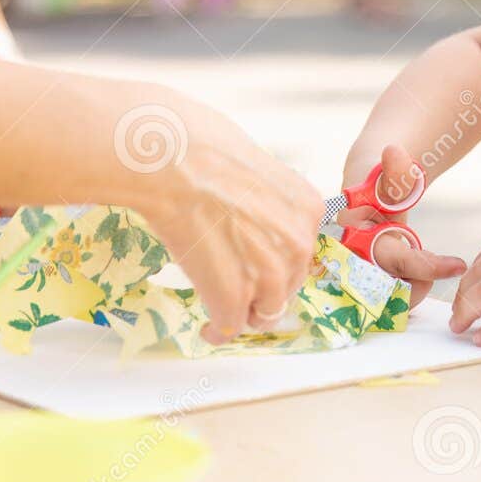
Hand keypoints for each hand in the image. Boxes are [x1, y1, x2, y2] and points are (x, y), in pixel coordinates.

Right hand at [126, 89, 323, 343]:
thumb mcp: (257, 169)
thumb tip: (251, 218)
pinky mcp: (233, 296)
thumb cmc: (203, 149)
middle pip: (286, 286)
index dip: (277, 263)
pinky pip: (230, 327)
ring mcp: (268, 274)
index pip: (300, 253)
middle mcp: (298, 244)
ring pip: (263, 312)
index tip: (258, 268)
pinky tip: (207, 329)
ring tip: (223, 314)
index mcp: (308, 209)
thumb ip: (266, 202)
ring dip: (244, 314)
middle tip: (238, 289)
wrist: (172, 159)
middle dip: (263, 290)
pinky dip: (218, 332)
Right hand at [338, 144, 465, 305]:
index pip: (395, 262)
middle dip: (418, 285)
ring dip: (415, 290)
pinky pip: (390, 301)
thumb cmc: (381, 178)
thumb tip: (393, 150)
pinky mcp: (368, 283)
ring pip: (389, 302)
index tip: (459, 264)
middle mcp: (351, 260)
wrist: (368, 190)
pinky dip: (410, 292)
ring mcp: (358, 274)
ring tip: (433, 266)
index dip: (427, 267)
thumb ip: (395, 168)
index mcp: (355, 234)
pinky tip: (424, 272)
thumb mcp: (390, 171)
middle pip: (388, 293)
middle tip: (444, 267)